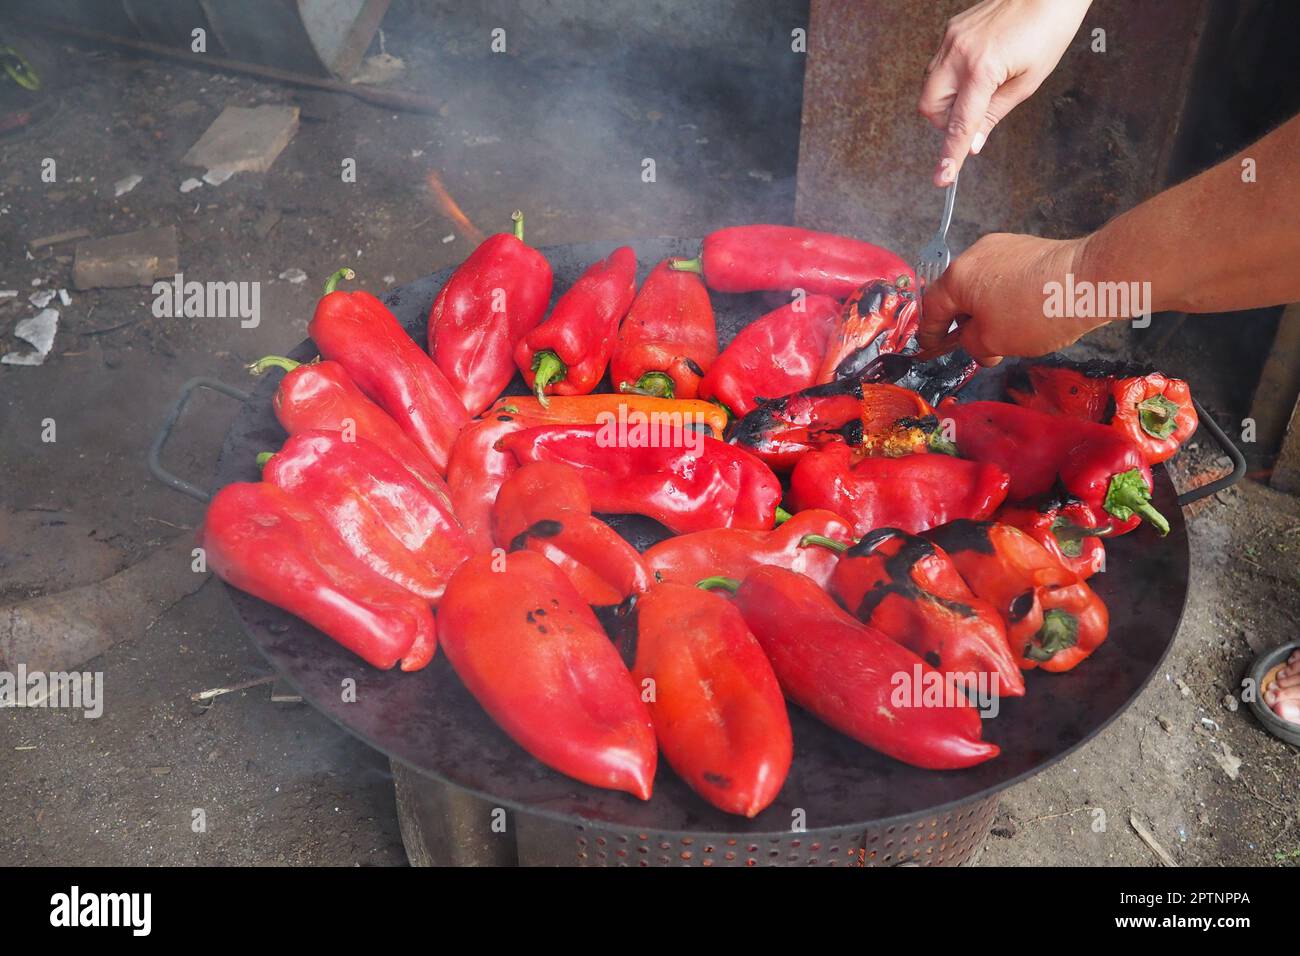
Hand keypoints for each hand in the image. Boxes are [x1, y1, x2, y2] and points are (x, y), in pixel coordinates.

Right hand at [918, 233, 1103, 365]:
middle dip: (964, 322)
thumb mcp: (993, 341)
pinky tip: (1022, 314)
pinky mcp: (1026, 247)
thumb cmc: (1035, 312)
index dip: (931, 333)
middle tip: (977, 347)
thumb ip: (972, 344)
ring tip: (1004, 334)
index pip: (932, 308)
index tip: (933, 348)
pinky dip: (1004, 297)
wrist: (1089, 280)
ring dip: (986, 310)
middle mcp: (974, 255)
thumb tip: (974, 342)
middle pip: (957, 293)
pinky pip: (1004, 276)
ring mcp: (1001, 246)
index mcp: (957, 277)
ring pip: (982, 285)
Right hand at [920, 0, 1091, 185]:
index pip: (959, 124)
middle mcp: (959, 52)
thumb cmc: (1048, 30)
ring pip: (930, 85)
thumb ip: (993, 114)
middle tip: (973, 116)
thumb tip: (973, 143)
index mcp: (982, 69)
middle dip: (944, 120)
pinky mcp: (952, 30)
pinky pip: (939, 65)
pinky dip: (951, 78)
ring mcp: (951, 39)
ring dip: (947, 99)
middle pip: (929, 106)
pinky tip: (979, 69)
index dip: (951, 154)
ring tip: (981, 88)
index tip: (943, 177)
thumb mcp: (1027, 82)